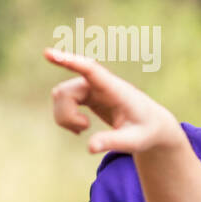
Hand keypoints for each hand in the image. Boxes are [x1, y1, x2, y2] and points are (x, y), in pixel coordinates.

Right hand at [45, 47, 180, 154]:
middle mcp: (101, 84)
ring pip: (60, 94)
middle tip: (83, 130)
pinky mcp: (87, 93)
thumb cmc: (146, 132)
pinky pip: (62, 98)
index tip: (48, 54)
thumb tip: (90, 147)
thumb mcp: (134, 141)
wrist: (152, 125)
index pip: (90, 70)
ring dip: (64, 116)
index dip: (69, 62)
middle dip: (66, 115)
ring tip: (83, 130)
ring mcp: (92, 87)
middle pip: (66, 91)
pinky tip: (81, 128)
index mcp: (115, 90)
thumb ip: (114, 142)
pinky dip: (64, 115)